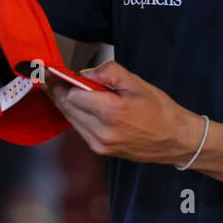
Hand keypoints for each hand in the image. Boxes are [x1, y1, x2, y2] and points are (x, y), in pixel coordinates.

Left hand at [47, 61, 204, 165]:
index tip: (54, 70)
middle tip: (48, 76)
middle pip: (67, 108)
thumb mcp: (137, 83)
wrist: (175, 139)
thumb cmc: (159, 108)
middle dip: (58, 91)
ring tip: (57, 87)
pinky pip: (80, 129)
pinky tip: (77, 104)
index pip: (72, 96)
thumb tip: (83, 73)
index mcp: (112, 112)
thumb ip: (109, 73)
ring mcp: (100, 145)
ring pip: (71, 120)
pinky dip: (75, 115)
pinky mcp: (101, 151)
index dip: (63, 82)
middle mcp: (102, 132)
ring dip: (65, 104)